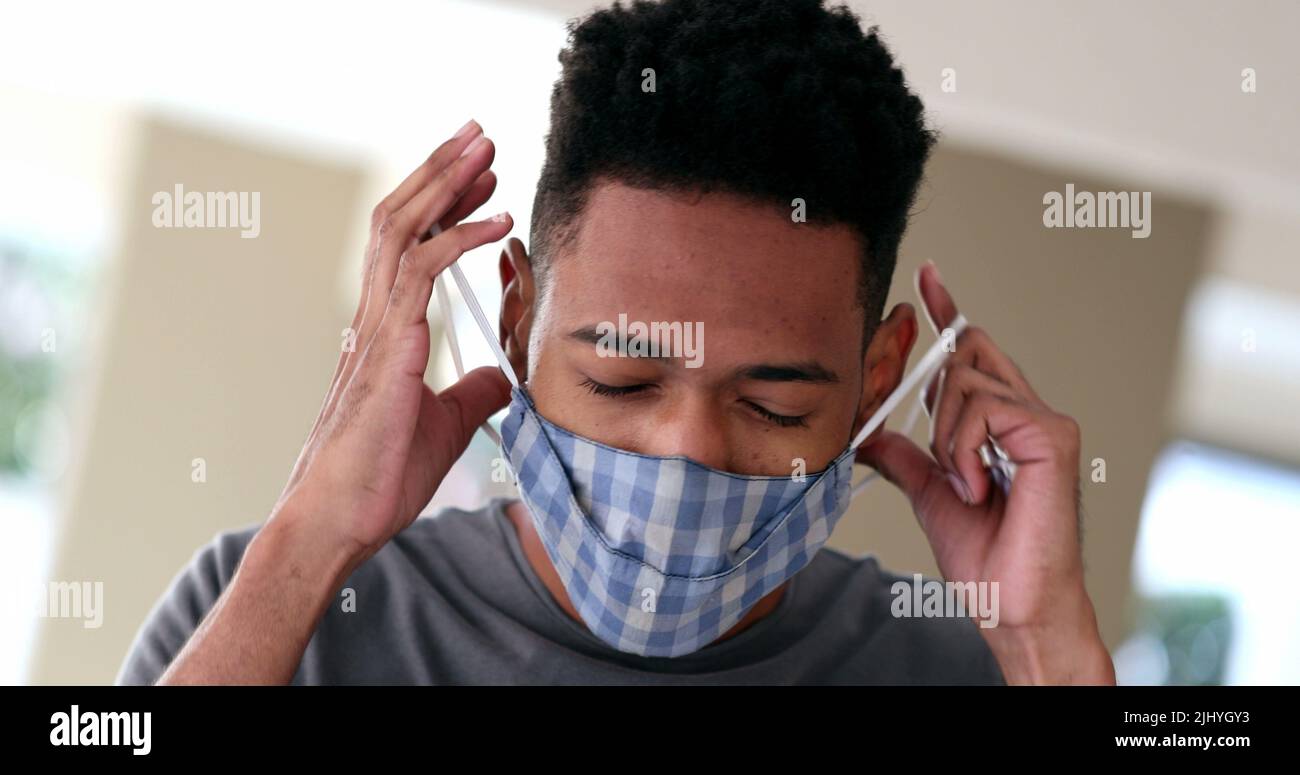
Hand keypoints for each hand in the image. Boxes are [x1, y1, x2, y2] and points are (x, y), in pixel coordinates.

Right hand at [273, 119, 513, 563]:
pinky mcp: (388, 349)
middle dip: (440, 172)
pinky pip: (422, 273)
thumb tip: (501, 375)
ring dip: (445, 184)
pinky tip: (497, 223)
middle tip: (479, 136)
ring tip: (484, 149)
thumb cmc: (379, 477)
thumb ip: (471, 392)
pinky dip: (459, 238)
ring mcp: (375, 330)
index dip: (442, 205)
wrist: (339, 521)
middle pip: (400, 220)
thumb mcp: (446, 424)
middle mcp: (373, 318)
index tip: (480, 179)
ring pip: (402, 230)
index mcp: (383, 330)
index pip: (408, 245)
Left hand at [857, 262, 1113, 683]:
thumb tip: (871, 434)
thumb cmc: (986, 559)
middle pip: (967, 350)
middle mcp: (1028, 413)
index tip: (925, 279)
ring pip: (966, 379)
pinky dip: (963, 448)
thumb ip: (907, 458)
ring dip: (945, 436)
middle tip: (941, 454)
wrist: (1013, 605)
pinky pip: (984, 408)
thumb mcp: (930, 494)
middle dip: (932, 388)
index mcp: (1002, 423)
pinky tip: (975, 486)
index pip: (971, 352)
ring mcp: (1044, 421)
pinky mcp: (1053, 436)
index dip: (947, 311)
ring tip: (963, 484)